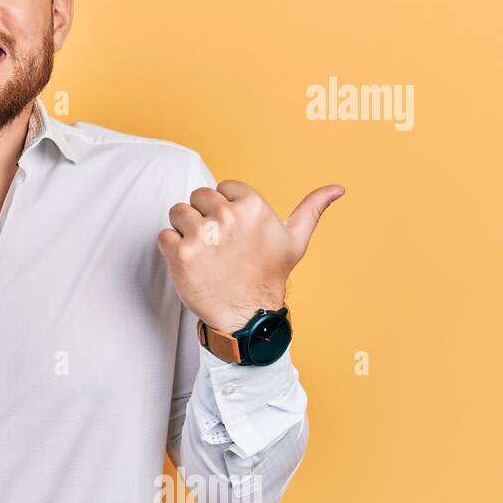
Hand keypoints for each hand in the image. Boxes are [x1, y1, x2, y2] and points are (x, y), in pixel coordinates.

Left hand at [156, 180, 344, 332]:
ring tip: (203, 253)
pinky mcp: (181, 253)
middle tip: (217, 244)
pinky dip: (171, 249)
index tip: (232, 230)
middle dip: (203, 216)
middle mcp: (228, 216)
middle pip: (197, 196)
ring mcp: (203, 235)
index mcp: (253, 206)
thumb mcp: (295, 241)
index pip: (222, 187)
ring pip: (178, 212)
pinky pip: (164, 235)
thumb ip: (312, 209)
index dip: (224, 208)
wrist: (248, 315)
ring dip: (184, 231)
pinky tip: (191, 264)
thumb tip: (338, 188)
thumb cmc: (268, 276)